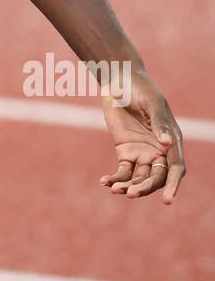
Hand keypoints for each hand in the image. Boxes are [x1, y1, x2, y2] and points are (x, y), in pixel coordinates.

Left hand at [100, 67, 185, 203]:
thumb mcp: (152, 103)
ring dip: (128, 186)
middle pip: (156, 178)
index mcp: (172, 140)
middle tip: (130, 193)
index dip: (172, 185)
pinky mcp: (125, 152)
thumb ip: (159, 123)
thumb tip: (168, 144)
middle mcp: (160, 151)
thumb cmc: (141, 89)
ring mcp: (143, 153)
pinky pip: (122, 171)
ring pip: (139, 178)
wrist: (119, 80)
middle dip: (145, 188)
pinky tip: (105, 182)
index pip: (176, 168)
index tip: (167, 200)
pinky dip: (115, 179)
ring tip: (114, 188)